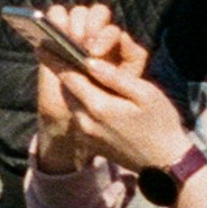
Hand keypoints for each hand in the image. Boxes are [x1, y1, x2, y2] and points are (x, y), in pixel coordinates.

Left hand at [35, 38, 190, 182]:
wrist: (165, 163)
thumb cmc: (161, 124)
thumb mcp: (145, 94)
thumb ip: (115, 77)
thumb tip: (90, 61)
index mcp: (98, 107)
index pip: (68, 77)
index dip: (54, 59)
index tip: (41, 44)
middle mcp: (86, 122)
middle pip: (67, 90)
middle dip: (64, 71)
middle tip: (60, 50)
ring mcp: (87, 135)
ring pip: (72, 102)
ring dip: (73, 86)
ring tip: (78, 69)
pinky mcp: (91, 143)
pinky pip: (80, 115)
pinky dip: (81, 101)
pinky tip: (94, 92)